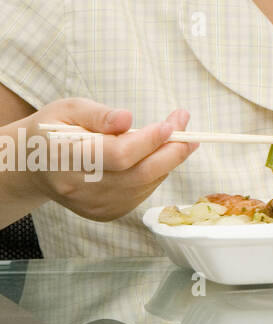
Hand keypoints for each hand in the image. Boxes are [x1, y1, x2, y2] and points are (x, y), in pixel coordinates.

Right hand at [23, 98, 198, 221]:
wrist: (33, 166)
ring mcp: (93, 204)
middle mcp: (79, 188)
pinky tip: (153, 155)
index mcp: (65, 157)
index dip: (149, 140)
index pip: (117, 155)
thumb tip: (127, 118)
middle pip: (139, 174)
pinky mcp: (105, 213)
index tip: (171, 123)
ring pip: (145, 184)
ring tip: (175, 135)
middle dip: (172, 151)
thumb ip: (98, 114)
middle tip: (188, 128)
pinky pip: (142, 193)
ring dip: (168, 160)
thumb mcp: (67, 110)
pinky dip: (156, 173)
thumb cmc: (53, 131)